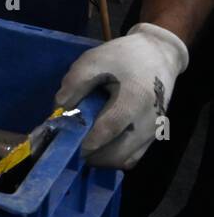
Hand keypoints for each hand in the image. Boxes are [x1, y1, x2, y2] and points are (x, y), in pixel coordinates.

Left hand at [55, 23, 187, 169]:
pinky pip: (132, 157)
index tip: (66, 145)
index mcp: (135, 98)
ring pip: (125, 160)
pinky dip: (113, 157)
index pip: (111, 128)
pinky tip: (97, 145)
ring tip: (80, 144)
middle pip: (119, 153)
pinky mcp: (153, 137)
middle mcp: (148, 121)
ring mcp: (153, 132)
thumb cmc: (123, 56)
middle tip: (68, 145)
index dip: (88, 140)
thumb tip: (58, 110)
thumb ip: (74, 84)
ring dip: (101, 159)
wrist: (158, 56)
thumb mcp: (93, 60)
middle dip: (91, 154)